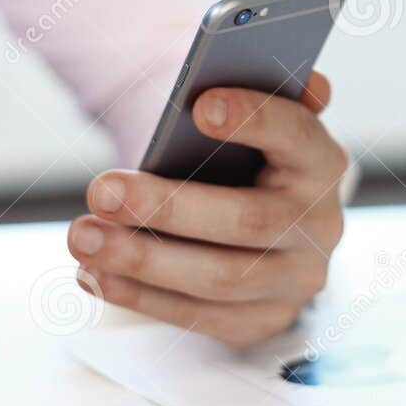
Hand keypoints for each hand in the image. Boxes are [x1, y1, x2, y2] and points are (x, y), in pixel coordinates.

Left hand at [68, 71, 346, 344]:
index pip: (296, 135)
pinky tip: (94, 274)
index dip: (254, 119)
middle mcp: (320, 226)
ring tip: (83, 237)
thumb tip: (310, 83)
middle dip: (167, 208)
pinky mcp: (262, 321)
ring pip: (219, 279)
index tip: (200, 105)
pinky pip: (198, 317)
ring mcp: (295, 281)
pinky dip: (140, 296)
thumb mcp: (250, 121)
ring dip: (142, 260)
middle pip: (247, 221)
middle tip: (102, 191)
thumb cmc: (238, 158)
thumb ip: (265, 95)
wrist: (251, 219)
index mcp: (322, 161)